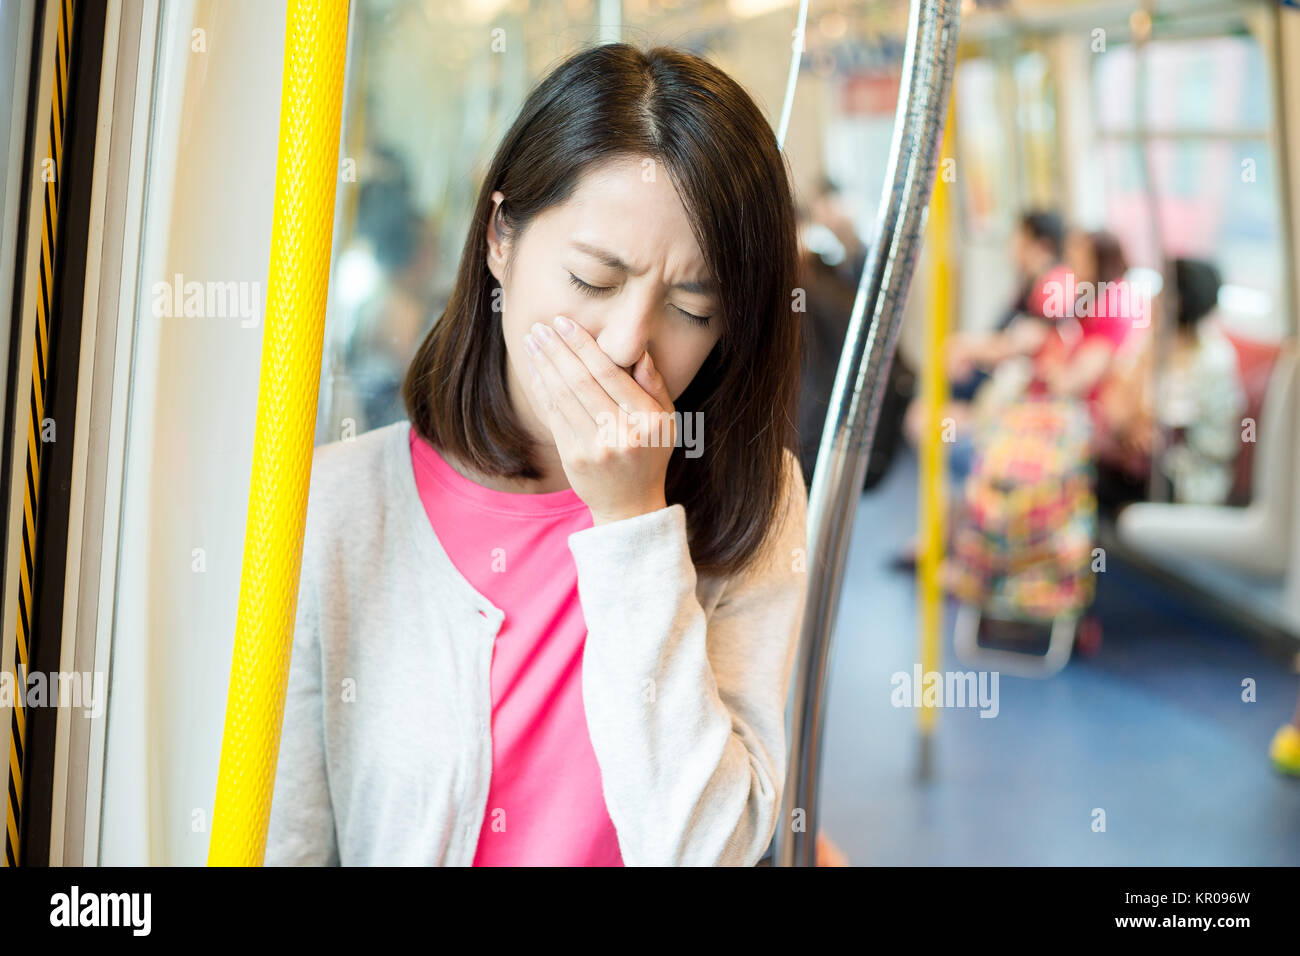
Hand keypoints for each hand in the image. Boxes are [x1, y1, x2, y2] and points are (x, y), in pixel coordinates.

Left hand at [522, 315, 673, 524]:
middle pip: (581, 381)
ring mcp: (595, 448)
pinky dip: (542, 389)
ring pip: (563, 396)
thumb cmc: (649, 455)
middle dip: (557, 350)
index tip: (564, 323)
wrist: (630, 504)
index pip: (609, 374)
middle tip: (539, 326)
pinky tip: (535, 370)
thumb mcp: (666, 421)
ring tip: (531, 341)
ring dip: (544, 365)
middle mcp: (621, 434)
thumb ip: (654, 385)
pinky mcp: (573, 458)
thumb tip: (638, 350)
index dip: (583, 345)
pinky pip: (554, 415)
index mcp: (647, 421)